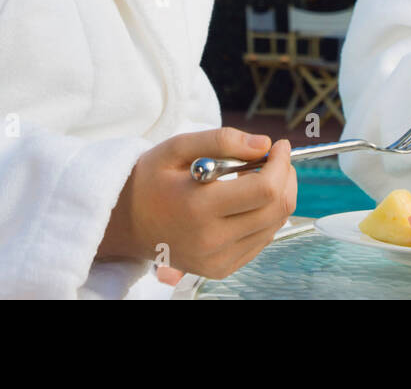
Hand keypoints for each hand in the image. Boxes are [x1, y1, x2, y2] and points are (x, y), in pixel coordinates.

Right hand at [97, 128, 297, 279]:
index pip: (265, 190)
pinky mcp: (221, 269)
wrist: (125, 223)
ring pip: (274, 226)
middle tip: (274, 158)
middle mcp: (211, 241)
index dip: (281, 164)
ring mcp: (218, 260)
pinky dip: (265, 217)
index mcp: (199, 208)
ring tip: (258, 176)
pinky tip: (247, 201)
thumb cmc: (150, 180)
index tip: (279, 145)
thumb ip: (221, 141)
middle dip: (286, 177)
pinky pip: (262, 240)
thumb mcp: (177, 147)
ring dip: (278, 196)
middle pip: (276, 209)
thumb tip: (265, 144)